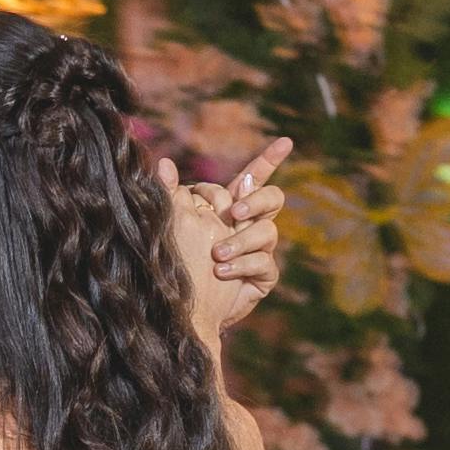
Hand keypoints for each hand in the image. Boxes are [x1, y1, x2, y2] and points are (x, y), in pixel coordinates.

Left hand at [169, 139, 286, 328]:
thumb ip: (172, 195)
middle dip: (257, 200)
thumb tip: (164, 163)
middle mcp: (251, 225)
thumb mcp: (174, 225)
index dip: (270, 160)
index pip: (254, 178)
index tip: (285, 141)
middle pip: (272, 199)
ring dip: (240, 240)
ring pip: (267, 231)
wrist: (183, 308)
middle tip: (234, 212)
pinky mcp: (263, 276)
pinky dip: (242, 264)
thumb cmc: (179, 264)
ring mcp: (260, 250)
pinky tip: (221, 270)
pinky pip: (264, 263)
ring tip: (216, 254)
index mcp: (233, 207)